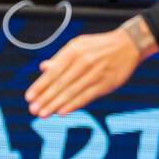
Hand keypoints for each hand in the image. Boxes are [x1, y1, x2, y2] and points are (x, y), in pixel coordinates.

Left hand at [25, 26, 147, 115]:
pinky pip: (86, 96)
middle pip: (60, 84)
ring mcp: (95, 73)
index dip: (40, 86)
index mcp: (74, 51)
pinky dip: (73, 105)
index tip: (29, 97)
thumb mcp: (79, 45)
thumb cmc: (99, 46)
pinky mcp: (106, 83)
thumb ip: (61, 58)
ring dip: (55, 105)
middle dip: (45, 98)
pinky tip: (62, 112)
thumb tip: (43, 67)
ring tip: (43, 114)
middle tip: (33, 110)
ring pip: (71, 92)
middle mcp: (83, 62)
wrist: (129, 44)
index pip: (53, 72)